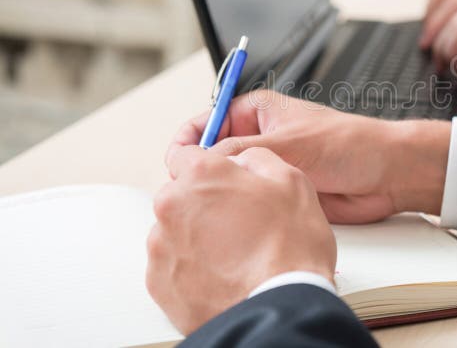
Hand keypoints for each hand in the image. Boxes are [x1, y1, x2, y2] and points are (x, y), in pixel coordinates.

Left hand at [147, 146, 335, 334]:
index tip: (220, 180)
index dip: (208, 167)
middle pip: (181, 194)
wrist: (280, 305)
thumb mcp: (291, 181)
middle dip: (204, 203)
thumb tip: (242, 162)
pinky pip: (172, 265)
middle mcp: (172, 206)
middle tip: (239, 222)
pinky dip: (192, 267)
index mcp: (201, 175)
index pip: (186, 155)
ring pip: (175, 230)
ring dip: (197, 236)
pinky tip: (223, 273)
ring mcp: (162, 246)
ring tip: (234, 254)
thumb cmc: (290, 246)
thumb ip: (258, 158)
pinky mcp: (159, 282)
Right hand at [167, 93, 451, 223]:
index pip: (204, 122)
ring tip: (217, 206)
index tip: (178, 163)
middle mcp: (257, 138)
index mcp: (256, 111)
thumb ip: (235, 152)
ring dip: (221, 195)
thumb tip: (191, 161)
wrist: (385, 175)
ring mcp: (266, 167)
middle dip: (200, 173)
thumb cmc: (348, 144)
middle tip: (194, 191)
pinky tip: (237, 219)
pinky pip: (247, 202)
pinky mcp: (276, 193)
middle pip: (210, 156)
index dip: (187, 141)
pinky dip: (239, 211)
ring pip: (227, 183)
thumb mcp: (285, 143)